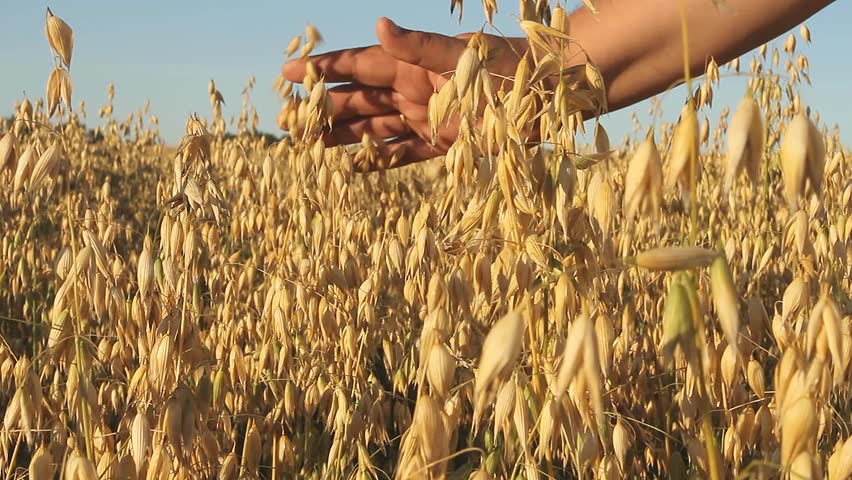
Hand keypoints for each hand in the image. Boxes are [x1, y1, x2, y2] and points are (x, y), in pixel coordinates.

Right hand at [281, 17, 527, 170]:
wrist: (550, 94)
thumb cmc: (510, 67)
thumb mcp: (464, 54)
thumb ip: (420, 45)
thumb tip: (380, 24)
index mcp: (412, 65)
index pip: (358, 65)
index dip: (324, 68)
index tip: (288, 69)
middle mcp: (412, 90)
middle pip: (359, 100)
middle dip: (324, 108)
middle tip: (289, 119)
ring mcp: (426, 118)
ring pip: (374, 128)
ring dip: (343, 136)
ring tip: (311, 145)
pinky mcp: (442, 144)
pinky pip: (402, 153)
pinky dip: (379, 160)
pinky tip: (354, 167)